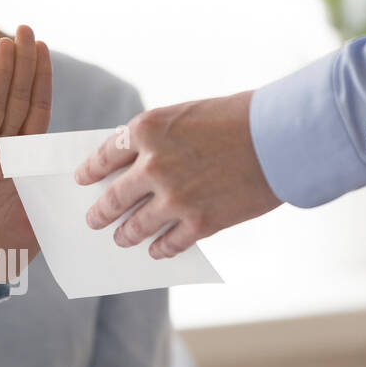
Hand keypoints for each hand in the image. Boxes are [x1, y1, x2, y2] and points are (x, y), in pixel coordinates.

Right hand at [0, 25, 51, 296]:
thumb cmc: (3, 250)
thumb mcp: (42, 225)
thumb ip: (60, 201)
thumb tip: (98, 189)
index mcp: (24, 162)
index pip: (36, 111)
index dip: (41, 81)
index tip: (44, 50)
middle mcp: (0, 151)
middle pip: (14, 99)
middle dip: (22, 65)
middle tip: (26, 29)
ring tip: (5, 43)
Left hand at [73, 91, 281, 257]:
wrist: (282, 136)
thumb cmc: (239, 118)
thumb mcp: (186, 115)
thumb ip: (158, 139)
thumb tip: (136, 165)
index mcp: (147, 130)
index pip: (104, 156)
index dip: (90, 171)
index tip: (83, 180)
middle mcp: (154, 165)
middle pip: (114, 198)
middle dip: (100, 212)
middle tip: (93, 220)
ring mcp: (175, 198)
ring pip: (135, 226)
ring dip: (125, 235)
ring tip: (121, 238)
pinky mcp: (200, 223)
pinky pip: (168, 244)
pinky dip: (159, 249)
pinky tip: (156, 250)